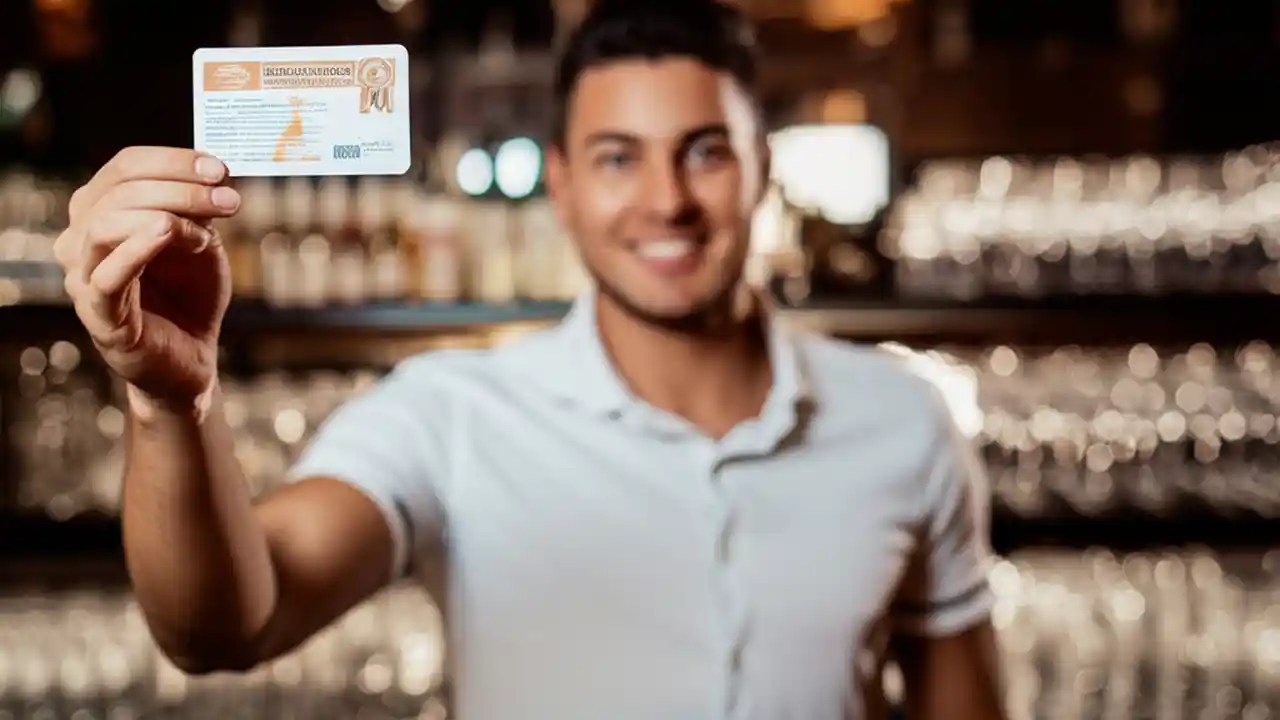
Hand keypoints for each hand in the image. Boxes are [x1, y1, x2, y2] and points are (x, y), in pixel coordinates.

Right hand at [53, 147, 241, 411]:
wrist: (193, 357)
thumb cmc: (191, 295)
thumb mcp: (200, 242)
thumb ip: (196, 211)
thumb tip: (210, 175)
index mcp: (102, 212)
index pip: (125, 167)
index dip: (173, 161)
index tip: (221, 168)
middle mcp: (81, 239)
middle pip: (118, 192)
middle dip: (179, 188)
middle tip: (229, 198)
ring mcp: (84, 277)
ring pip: (104, 225)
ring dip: (164, 213)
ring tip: (209, 225)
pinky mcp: (99, 315)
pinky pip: (107, 277)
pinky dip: (136, 248)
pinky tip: (168, 232)